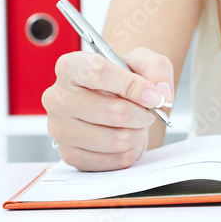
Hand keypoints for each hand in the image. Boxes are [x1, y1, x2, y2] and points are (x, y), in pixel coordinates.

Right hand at [43, 47, 175, 171]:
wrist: (113, 102)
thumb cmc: (122, 80)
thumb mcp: (142, 61)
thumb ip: (157, 69)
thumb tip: (162, 94)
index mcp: (70, 67)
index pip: (97, 72)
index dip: (132, 86)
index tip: (153, 96)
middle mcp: (58, 98)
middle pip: (112, 111)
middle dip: (142, 114)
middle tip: (147, 111)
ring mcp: (60, 129)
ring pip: (117, 139)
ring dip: (138, 133)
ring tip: (136, 124)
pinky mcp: (71, 155)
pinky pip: (115, 160)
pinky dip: (131, 150)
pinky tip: (126, 136)